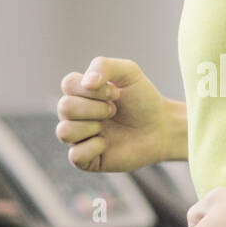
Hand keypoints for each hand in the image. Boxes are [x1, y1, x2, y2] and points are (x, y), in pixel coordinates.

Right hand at [56, 56, 172, 171]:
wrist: (161, 128)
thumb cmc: (143, 99)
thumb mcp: (129, 72)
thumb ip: (104, 66)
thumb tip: (86, 83)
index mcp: (81, 93)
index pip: (67, 84)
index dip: (93, 89)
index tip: (116, 93)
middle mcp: (76, 115)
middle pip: (64, 107)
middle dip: (95, 108)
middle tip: (114, 110)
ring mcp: (80, 138)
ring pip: (64, 132)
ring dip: (91, 127)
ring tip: (108, 127)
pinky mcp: (87, 160)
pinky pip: (75, 156)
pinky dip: (93, 148)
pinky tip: (106, 144)